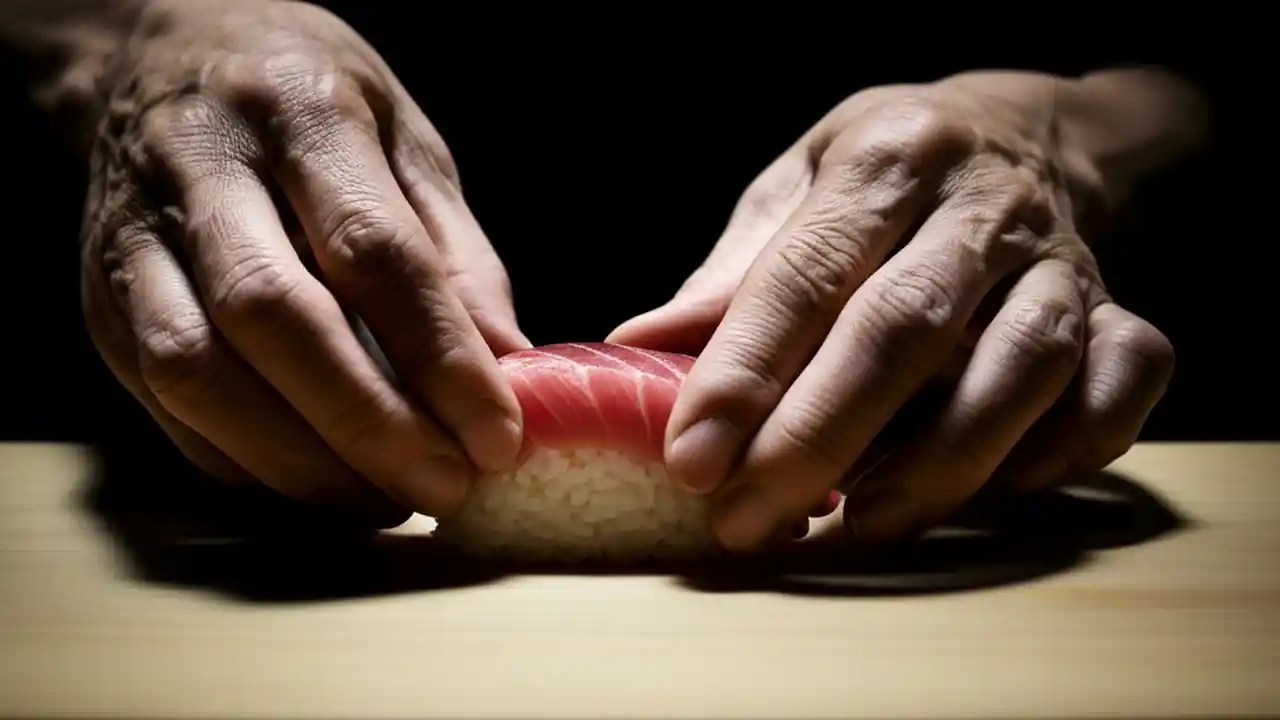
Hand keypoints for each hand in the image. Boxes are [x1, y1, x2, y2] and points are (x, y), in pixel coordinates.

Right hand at [79, 0, 526, 525]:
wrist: (163, 57)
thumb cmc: (312, 103)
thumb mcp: (410, 145)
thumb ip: (458, 257)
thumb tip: (508, 372)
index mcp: (301, 111)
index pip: (372, 249)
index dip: (440, 356)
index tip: (498, 437)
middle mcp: (203, 168)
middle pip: (273, 315)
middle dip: (369, 422)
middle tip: (445, 487)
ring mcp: (134, 238)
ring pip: (197, 368)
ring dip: (300, 458)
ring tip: (386, 499)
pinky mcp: (101, 299)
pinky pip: (165, 400)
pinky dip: (246, 457)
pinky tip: (315, 475)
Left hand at [610, 71, 1195, 550]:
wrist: (1023, 128)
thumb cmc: (883, 175)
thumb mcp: (795, 188)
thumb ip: (732, 273)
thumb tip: (639, 350)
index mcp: (886, 157)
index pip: (805, 272)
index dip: (744, 371)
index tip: (691, 458)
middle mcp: (981, 203)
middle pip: (905, 328)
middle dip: (820, 437)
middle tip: (748, 517)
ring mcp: (1063, 257)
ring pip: (1021, 366)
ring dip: (939, 462)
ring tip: (858, 527)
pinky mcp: (1122, 306)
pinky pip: (1126, 377)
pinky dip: (1075, 441)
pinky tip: (1006, 484)